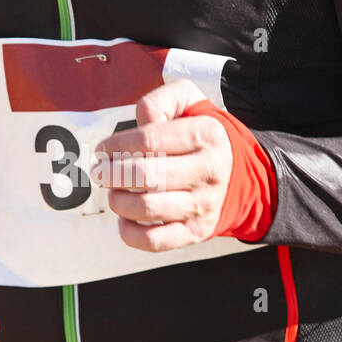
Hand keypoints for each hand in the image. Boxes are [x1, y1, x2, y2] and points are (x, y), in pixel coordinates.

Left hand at [93, 79, 232, 251]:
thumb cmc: (203, 137)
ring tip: (114, 192)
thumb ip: (161, 101)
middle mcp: (207, 171)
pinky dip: (130, 232)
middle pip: (146, 176)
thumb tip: (140, 120)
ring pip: (146, 208)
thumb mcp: (190, 103)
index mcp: (206, 136)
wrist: (240, 174)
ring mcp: (202, 205)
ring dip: (118, 201)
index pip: (150, 140)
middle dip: (112, 174)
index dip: (116, 145)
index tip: (103, 149)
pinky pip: (154, 241)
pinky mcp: (194, 231)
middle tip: (101, 172)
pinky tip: (124, 218)